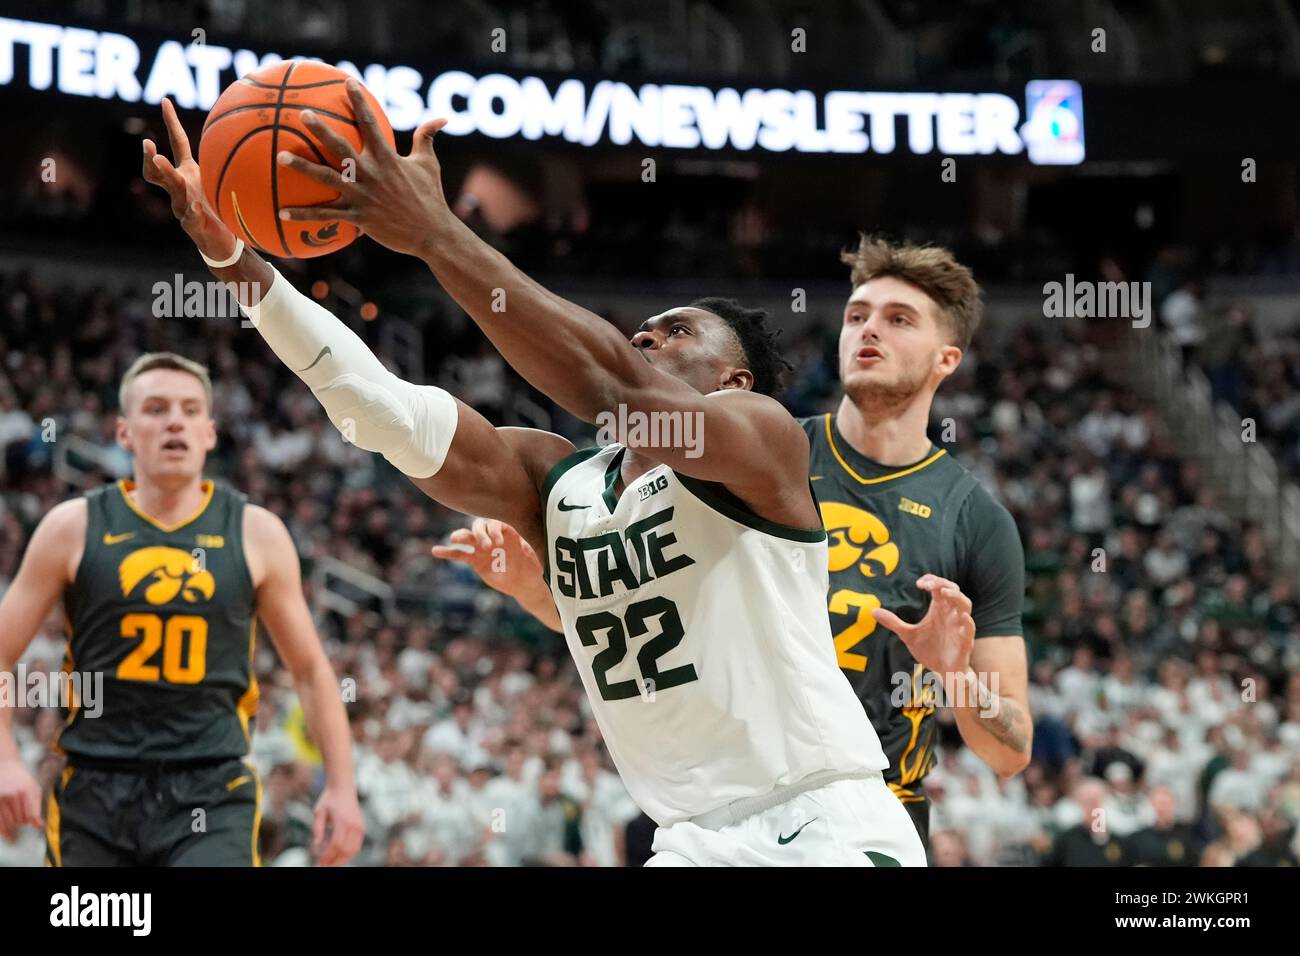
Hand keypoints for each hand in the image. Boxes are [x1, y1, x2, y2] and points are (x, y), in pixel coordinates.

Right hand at [0, 758, 42, 838]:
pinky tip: (6, 831)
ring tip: (13, 814)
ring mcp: (0, 798)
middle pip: (20, 820)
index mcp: (26, 791)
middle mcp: (12, 795)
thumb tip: (39, 826)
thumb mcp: (34, 789)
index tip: (35, 823)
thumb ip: (37, 807)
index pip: (31, 815)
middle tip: (20, 812)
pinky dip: (2, 829)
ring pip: (8, 823)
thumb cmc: (21, 779)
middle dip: (22, 820)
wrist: (5, 766)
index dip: (34, 821)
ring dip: (11, 823)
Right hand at [141, 97, 237, 261]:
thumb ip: (227, 160)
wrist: (223, 241)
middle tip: (147, 144)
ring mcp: (183, 206)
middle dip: (152, 157)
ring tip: (160, 162)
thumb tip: (247, 129)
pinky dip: (192, 211)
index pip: (176, 143)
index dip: (170, 122)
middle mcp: (181, 187)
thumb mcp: (221, 179)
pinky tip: (195, 206)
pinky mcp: (193, 225)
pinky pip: (190, 216)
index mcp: (188, 172)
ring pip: (172, 189)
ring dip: (166, 175)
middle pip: (161, 169)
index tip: (166, 100)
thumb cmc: (220, 205)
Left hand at [277, 80, 451, 257]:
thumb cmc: (430, 198)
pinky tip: (281, 211)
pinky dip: (303, 214)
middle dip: (321, 129)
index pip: (370, 123)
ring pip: (326, 178)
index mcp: (387, 158)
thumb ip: (426, 138)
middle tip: (302, 114)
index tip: (347, 82)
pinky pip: (325, 215)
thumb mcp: (430, 165)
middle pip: (340, 147)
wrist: (432, 233)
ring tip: (280, 157)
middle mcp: (371, 174)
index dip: (359, 101)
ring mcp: (363, 195)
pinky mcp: (358, 217)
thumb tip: (441, 119)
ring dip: (302, 167)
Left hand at [311, 784, 364, 866]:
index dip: (327, 855)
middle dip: (334, 860)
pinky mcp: (361, 827)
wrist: (343, 787)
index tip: (319, 861)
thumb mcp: (319, 811)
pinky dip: (350, 853)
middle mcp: (353, 824)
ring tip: (331, 863)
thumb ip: (317, 829)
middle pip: (345, 850)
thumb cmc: (329, 799)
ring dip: (343, 859)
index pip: (336, 844)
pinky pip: (357, 845)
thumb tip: (317, 845)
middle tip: (323, 865)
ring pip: (353, 850)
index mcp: (342, 820)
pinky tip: (340, 856)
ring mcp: (359, 826)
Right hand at [431, 518, 543, 598]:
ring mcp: (482, 547)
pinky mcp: (474, 560)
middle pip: (480, 526)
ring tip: (454, 539)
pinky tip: (436, 551)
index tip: (499, 542)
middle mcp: (492, 536)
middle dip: (481, 533)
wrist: (525, 582)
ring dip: (460, 536)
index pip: (496, 522)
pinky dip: (447, 552)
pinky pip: (459, 554)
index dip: (495, 529)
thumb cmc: (533, 566)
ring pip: (467, 537)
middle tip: (488, 547)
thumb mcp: (535, 556)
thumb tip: (529, 545)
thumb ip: (531, 549)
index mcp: (507, 530)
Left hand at [872, 574, 974, 681]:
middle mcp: (951, 614)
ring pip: (966, 605)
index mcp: (939, 609)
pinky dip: (967, 621)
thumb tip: (872, 611)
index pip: (940, 587)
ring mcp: (960, 627)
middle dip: (943, 584)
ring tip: (945, 593)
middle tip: (928, 584)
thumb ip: (894, 622)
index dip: (932, 580)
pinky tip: (961, 617)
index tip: (919, 583)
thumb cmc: (930, 650)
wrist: (943, 673)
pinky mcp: (965, 641)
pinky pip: (970, 629)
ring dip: (957, 597)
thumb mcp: (908, 635)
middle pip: (954, 591)